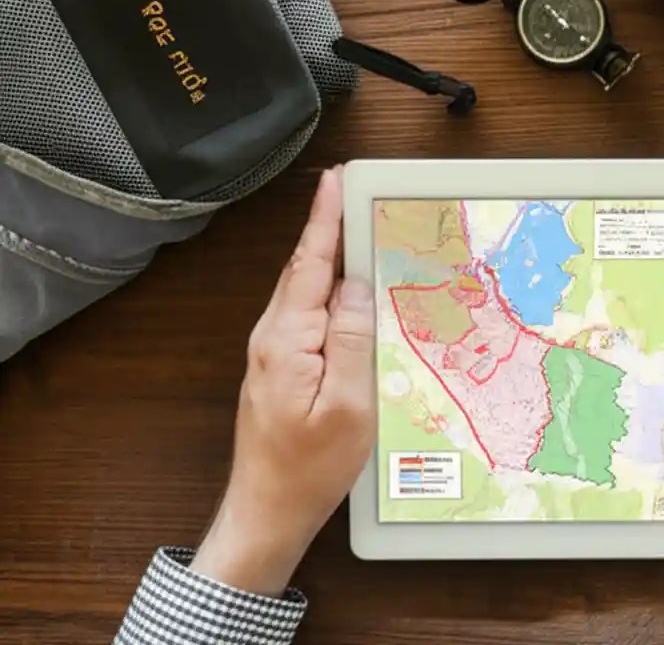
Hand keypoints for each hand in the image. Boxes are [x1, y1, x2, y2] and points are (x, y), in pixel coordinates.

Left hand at [191, 167, 375, 595]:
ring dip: (335, 265)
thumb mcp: (347, 406)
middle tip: (361, 197)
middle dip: (332, 232)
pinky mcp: (282, 370)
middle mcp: (273, 338)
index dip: (325, 221)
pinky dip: (334, 299)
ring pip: (309, 296)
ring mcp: (274, 354)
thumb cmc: (309, 468)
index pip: (310, 266)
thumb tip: (358, 288)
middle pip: (307, 272)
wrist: (267, 511)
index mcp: (287, 341)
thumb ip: (354, 341)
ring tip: (366, 237)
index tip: (335, 181)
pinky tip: (356, 300)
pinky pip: (311, 320)